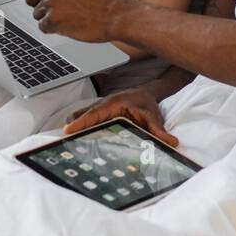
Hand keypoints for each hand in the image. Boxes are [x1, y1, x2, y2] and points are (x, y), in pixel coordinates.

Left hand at [0, 0, 134, 42]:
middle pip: (31, 1)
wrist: (115, 14)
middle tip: (68, 9)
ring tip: (73, 16)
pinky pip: (44, 28)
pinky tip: (71, 25)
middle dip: (45, 8)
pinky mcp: (52, 20)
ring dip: (52, 20)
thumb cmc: (96, 1)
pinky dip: (56, 30)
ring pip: (38, 16)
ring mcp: (50, 3)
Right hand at [63, 87, 177, 146]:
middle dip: (73, 125)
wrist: (147, 92)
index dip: (81, 122)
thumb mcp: (154, 117)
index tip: (68, 130)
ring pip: (82, 114)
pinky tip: (75, 135)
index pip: (94, 114)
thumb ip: (160, 131)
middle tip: (63, 139)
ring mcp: (100, 105)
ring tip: (67, 140)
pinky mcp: (99, 110)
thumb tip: (172, 143)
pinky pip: (85, 115)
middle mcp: (103, 104)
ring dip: (75, 124)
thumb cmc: (147, 104)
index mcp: (113, 104)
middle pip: (83, 114)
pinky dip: (79, 123)